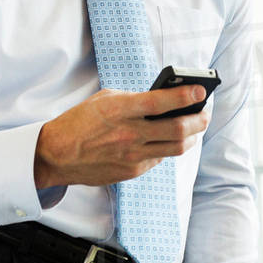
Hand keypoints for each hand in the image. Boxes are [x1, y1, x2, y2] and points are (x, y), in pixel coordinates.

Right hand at [34, 86, 209, 188]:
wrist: (57, 155)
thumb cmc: (79, 122)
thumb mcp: (104, 100)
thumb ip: (134, 99)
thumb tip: (162, 100)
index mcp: (121, 110)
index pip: (162, 102)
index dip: (186, 96)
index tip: (200, 92)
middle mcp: (130, 133)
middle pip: (179, 129)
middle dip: (199, 120)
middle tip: (205, 113)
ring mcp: (133, 155)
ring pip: (176, 148)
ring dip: (192, 137)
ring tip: (195, 129)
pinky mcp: (132, 171)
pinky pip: (160, 159)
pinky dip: (168, 148)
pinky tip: (169, 140)